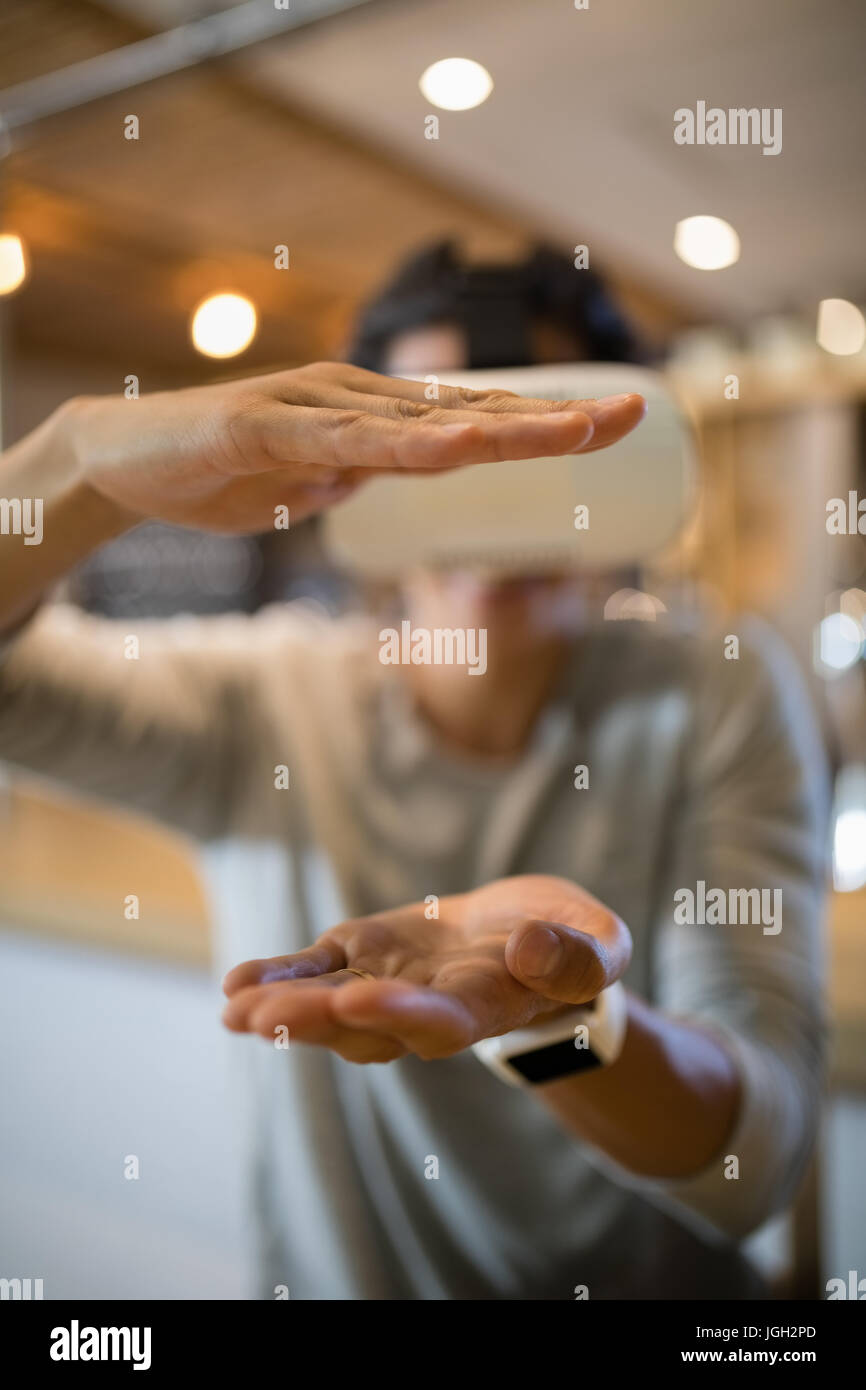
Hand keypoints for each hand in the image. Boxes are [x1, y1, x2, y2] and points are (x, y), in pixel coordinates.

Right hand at [66, 362, 645, 531]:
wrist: (122, 461)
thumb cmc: (218, 474)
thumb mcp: (306, 487)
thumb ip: (352, 478)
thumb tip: (387, 481)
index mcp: (371, 421)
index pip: (473, 422)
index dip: (545, 423)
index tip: (613, 426)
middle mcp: (353, 400)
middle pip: (471, 411)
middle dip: (555, 416)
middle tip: (634, 411)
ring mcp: (311, 405)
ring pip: (423, 421)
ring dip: (504, 425)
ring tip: (576, 428)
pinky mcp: (265, 423)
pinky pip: (345, 438)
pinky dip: (404, 444)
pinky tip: (459, 445)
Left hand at [222, 874, 631, 1062]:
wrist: (531, 932)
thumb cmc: (570, 941)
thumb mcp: (600, 941)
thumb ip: (580, 956)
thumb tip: (531, 951)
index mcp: (486, 1006)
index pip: (440, 1022)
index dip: (399, 1013)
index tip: (355, 1000)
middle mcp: (426, 1008)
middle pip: (366, 1028)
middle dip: (315, 1023)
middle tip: (263, 1017)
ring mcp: (386, 983)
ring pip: (329, 1005)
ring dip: (283, 1010)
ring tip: (235, 1011)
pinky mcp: (360, 955)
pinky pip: (312, 970)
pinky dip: (276, 976)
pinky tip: (235, 985)